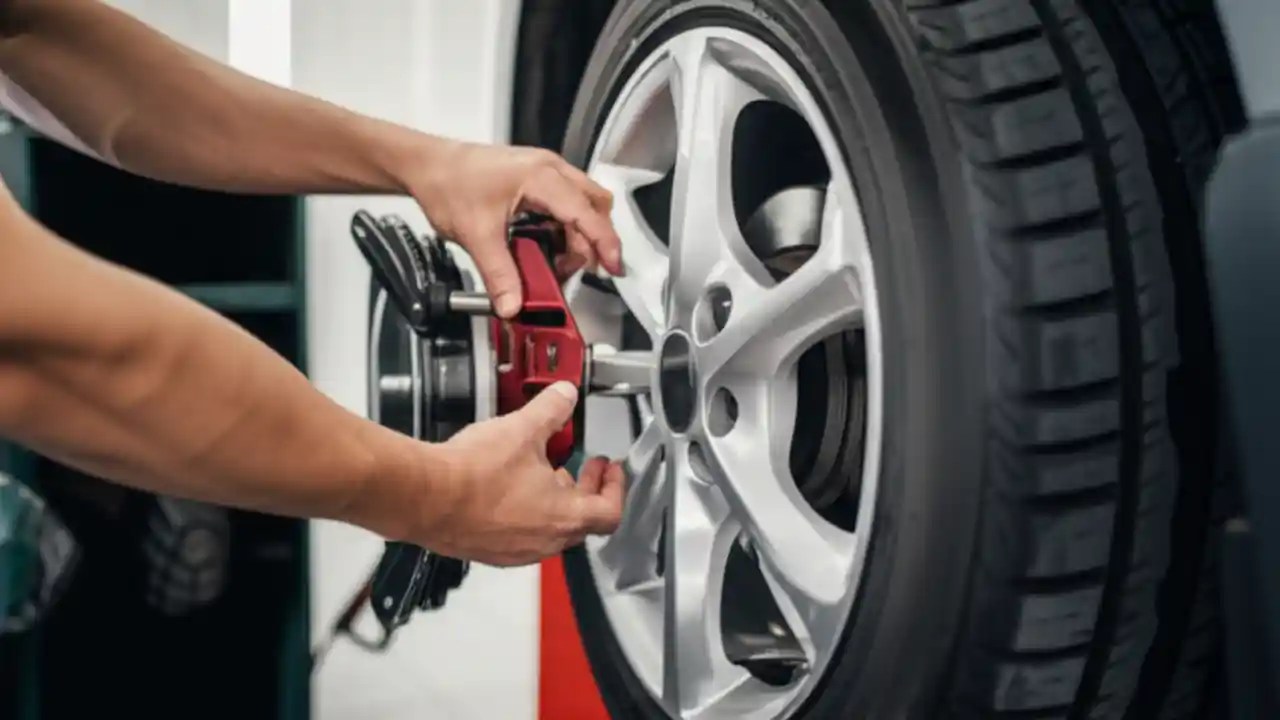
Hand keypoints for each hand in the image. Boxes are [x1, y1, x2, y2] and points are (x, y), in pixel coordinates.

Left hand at [405, 139, 622, 317]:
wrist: (425, 163)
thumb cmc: (448, 184)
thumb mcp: (476, 235)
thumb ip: (499, 274)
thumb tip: (513, 305)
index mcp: (542, 178)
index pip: (588, 213)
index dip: (605, 243)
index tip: (613, 268)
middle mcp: (550, 169)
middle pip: (594, 205)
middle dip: (592, 241)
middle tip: (573, 270)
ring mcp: (544, 170)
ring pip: (582, 202)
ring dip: (577, 233)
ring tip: (557, 261)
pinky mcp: (534, 176)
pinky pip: (564, 201)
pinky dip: (564, 225)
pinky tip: (545, 244)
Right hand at [412, 381, 624, 565]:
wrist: (424, 497)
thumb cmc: (474, 474)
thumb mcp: (523, 429)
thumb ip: (552, 410)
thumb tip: (565, 395)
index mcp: (564, 517)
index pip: (609, 511)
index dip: (615, 487)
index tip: (609, 470)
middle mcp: (544, 542)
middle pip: (582, 522)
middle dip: (585, 491)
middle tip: (582, 468)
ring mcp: (516, 551)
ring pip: (550, 531)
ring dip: (555, 503)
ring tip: (544, 474)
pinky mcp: (489, 552)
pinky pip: (520, 536)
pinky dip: (527, 514)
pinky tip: (510, 490)